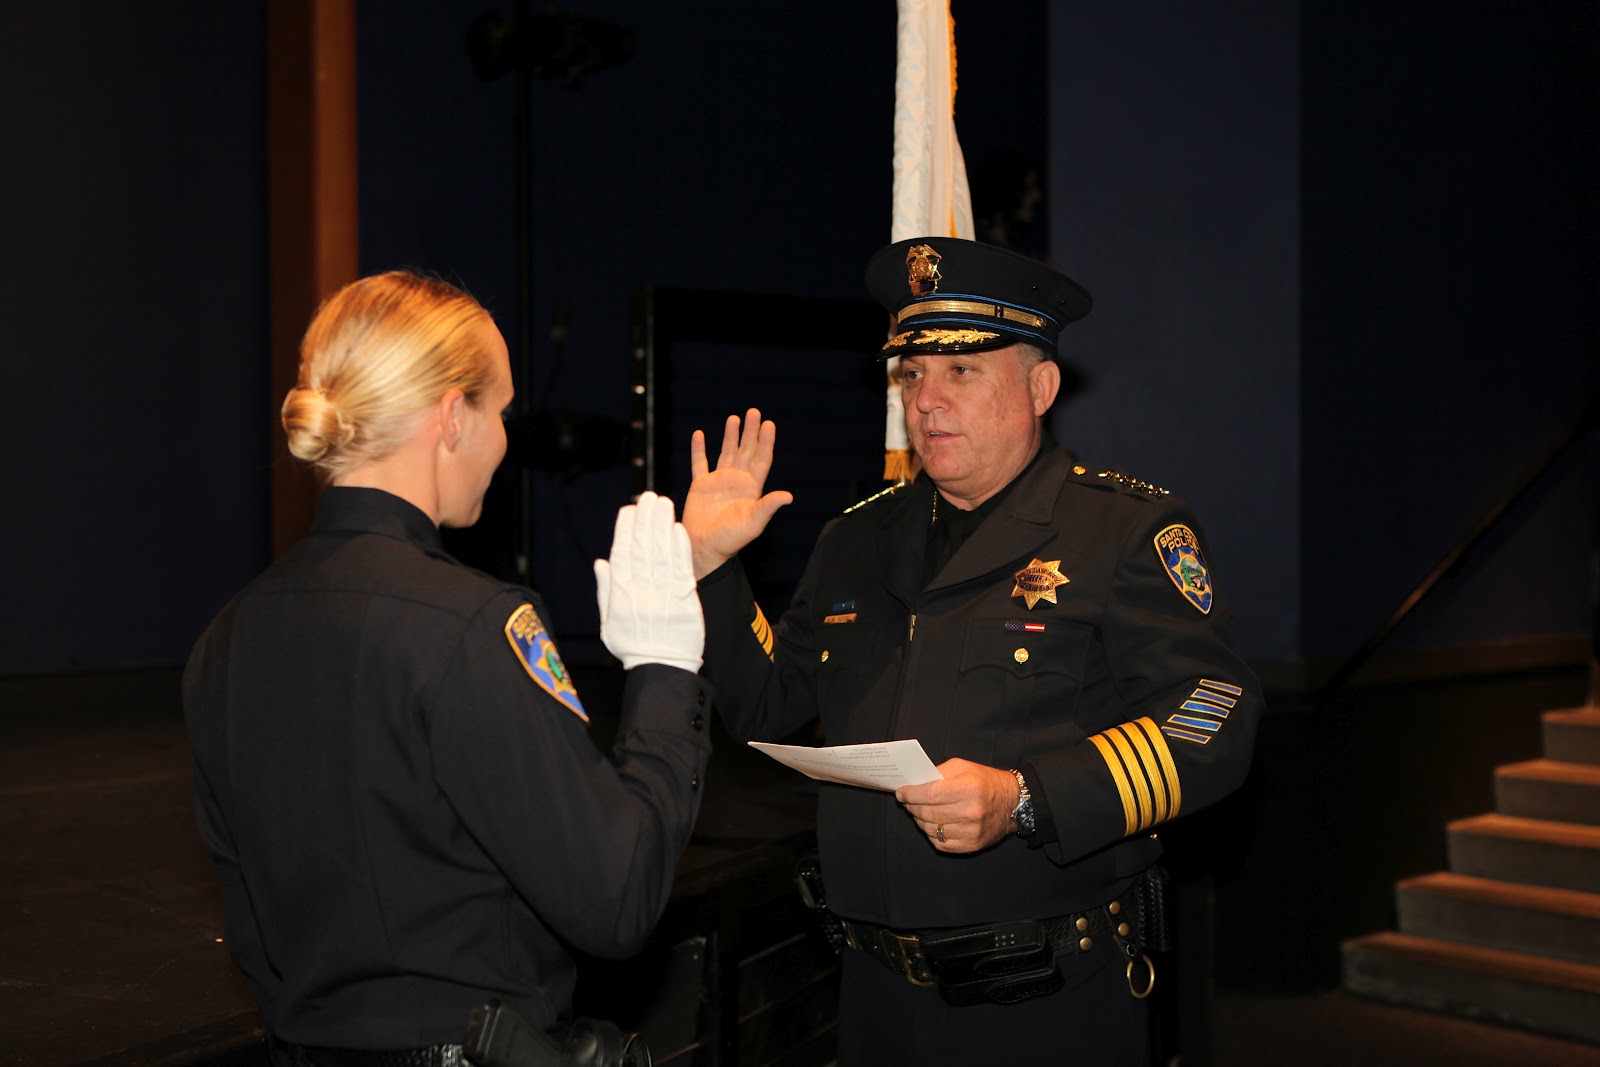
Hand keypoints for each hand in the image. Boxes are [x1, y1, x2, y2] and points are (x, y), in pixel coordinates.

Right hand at [593, 491, 703, 671]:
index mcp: (621, 593)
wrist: (663, 667)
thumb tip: (600, 562)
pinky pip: (682, 567)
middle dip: (645, 519)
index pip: (622, 553)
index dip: (625, 529)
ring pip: (662, 552)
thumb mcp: (608, 623)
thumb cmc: (633, 647)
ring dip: (662, 525)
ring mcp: (663, 592)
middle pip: (642, 547)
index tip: (628, 509)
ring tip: (663, 502)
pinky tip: (678, 528)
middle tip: (648, 496)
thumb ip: (605, 590)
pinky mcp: (685, 597)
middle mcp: (641, 588)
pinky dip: (680, 547)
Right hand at [682, 408, 793, 578]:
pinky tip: (699, 434)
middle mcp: (737, 481)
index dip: (766, 442)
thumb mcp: (754, 522)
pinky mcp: (700, 485)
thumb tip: (789, 496)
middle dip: (750, 432)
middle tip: (754, 412)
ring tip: (733, 418)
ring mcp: (718, 482)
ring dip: (730, 435)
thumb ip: (768, 506)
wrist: (705, 548)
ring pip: (726, 452)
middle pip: (746, 451)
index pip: (762, 459)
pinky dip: (698, 449)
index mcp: (752, 488)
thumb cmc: (731, 539)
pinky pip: (699, 463)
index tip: (769, 424)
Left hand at [895, 759, 1019, 852]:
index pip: (929, 794)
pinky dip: (931, 834)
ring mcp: (972, 831)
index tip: (901, 793)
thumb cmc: (985, 781)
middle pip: (928, 813)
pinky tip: (931, 824)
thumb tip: (914, 784)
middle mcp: (971, 812)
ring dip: (919, 820)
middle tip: (907, 801)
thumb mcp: (964, 767)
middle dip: (912, 807)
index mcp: (968, 788)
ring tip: (918, 812)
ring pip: (932, 829)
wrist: (1014, 803)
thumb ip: (938, 773)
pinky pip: (941, 843)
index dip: (911, 794)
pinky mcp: (972, 845)